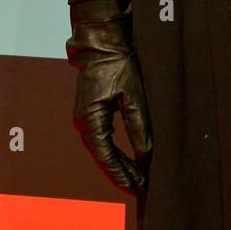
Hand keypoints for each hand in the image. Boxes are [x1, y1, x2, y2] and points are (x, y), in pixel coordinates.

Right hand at [65, 0, 152, 194]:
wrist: (103, 39)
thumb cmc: (118, 63)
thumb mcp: (134, 95)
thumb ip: (140, 127)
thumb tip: (147, 156)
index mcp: (90, 119)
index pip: (106, 157)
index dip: (123, 175)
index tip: (139, 189)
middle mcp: (83, 122)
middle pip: (103, 157)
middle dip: (122, 174)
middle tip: (141, 190)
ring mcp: (85, 117)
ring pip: (102, 150)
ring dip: (119, 165)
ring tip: (137, 180)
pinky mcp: (92, 111)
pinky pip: (103, 139)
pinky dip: (115, 152)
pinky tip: (129, 160)